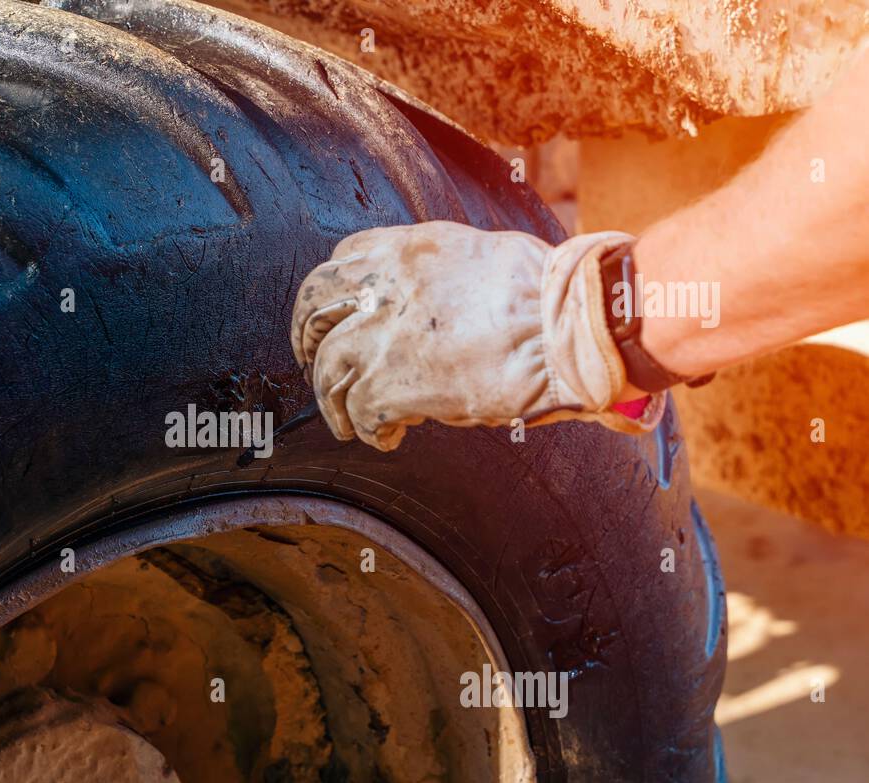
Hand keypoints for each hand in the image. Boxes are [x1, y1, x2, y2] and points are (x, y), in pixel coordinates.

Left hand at [290, 221, 663, 450]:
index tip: (332, 318)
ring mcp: (383, 335)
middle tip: (316, 368)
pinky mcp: (394, 384)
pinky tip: (388, 437)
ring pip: (327, 369)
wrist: (570, 326)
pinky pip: (360, 411)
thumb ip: (441, 277)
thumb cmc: (548, 295)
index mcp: (408, 249)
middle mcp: (385, 286)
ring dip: (333, 400)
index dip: (330, 296)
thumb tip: (433, 304)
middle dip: (307, 342)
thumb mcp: (482, 257)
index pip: (341, 261)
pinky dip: (368, 429)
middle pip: (313, 310)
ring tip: (349, 421)